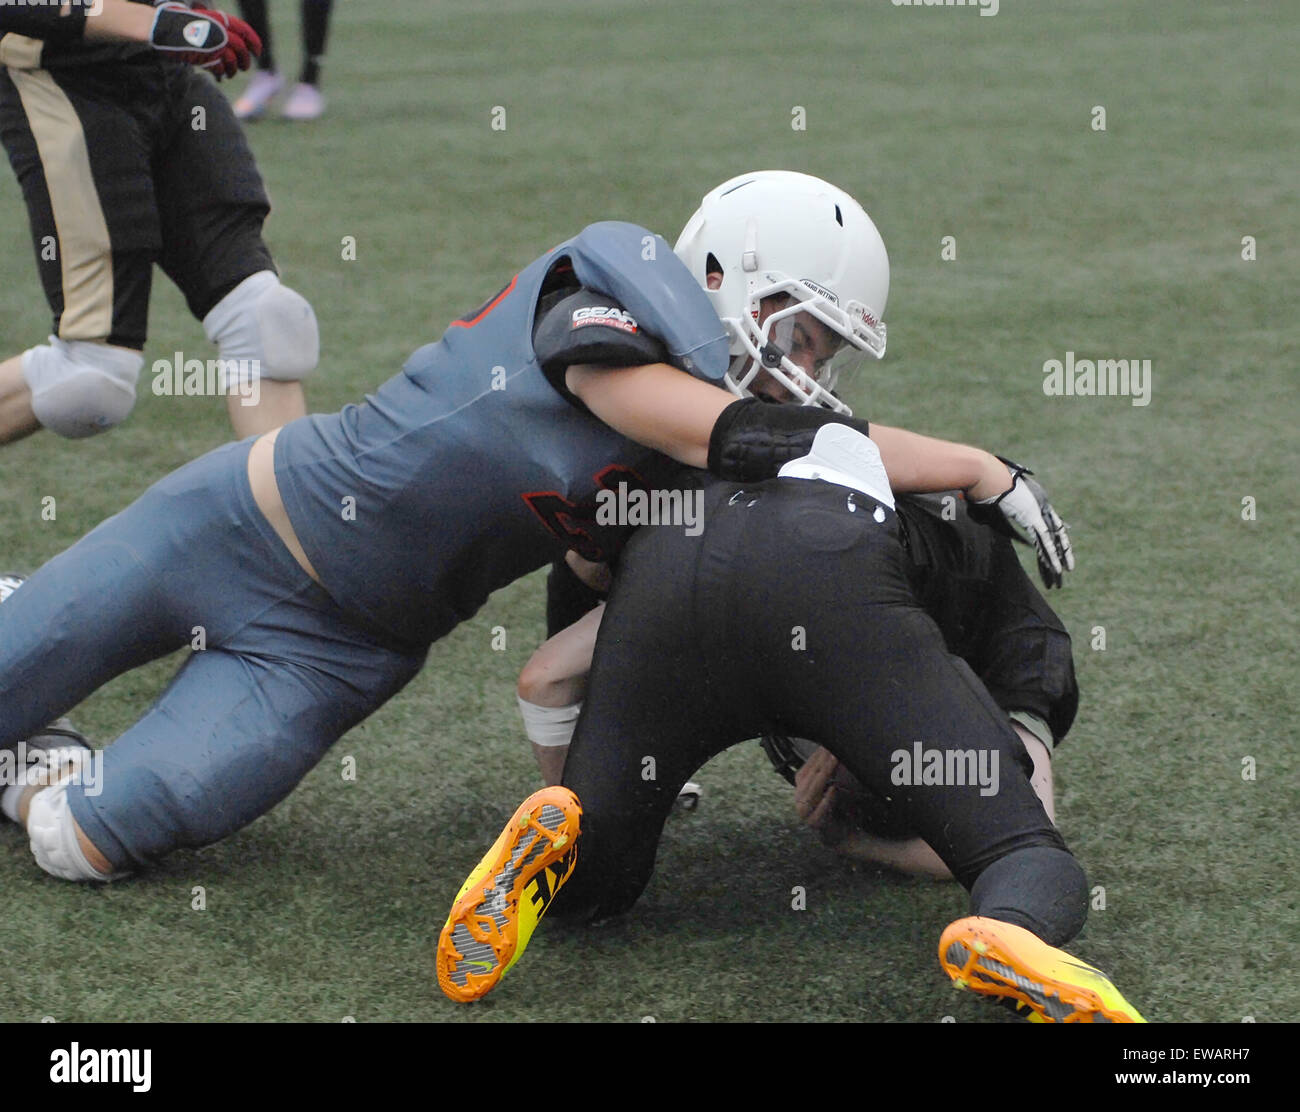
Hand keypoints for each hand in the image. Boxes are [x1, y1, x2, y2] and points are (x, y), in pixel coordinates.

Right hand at [149, 2, 261, 78]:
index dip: (254, 41)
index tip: (258, 51)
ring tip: (232, 73)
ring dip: (234, 69)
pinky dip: (221, 73)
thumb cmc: (180, 24)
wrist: (161, 28)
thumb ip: (218, 30)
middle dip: (245, 60)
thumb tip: (233, 44)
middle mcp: (218, 30)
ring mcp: (212, 43)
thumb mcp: (203, 21)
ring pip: (233, 60)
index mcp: (218, 18)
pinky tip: (220, 75)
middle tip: (245, 67)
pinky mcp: (205, 55)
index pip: (244, 30)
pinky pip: (220, 67)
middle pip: (241, 48)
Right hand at [793, 746, 849, 846]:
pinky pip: (819, 811)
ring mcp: (805, 813)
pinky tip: (834, 789)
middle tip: (832, 752)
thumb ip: (825, 772)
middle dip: (821, 764)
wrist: (837, 833)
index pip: (804, 770)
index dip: (815, 758)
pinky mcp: (814, 825)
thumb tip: (830, 749)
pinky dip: (826, 800)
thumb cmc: (833, 806)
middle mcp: (799, 800)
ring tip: (832, 764)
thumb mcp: (827, 787)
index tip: (828, 746)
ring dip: (823, 777)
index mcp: (800, 789)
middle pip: (808, 780)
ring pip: (811, 793)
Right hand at [970, 458, 1074, 587]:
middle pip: (1055, 535)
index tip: (1058, 554)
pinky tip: (1057, 568)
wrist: (988, 475)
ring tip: (1061, 577)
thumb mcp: (997, 499)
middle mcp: (1042, 505)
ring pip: (1052, 541)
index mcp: (1037, 500)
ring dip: (1057, 561)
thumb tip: (985, 512)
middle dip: (1060, 555)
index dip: (1055, 541)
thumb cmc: (988, 483)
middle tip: (1065, 572)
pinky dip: (1050, 555)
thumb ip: (999, 509)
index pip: (1049, 525)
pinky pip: (1044, 540)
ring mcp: (1038, 511)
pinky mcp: (1033, 517)